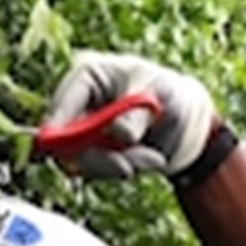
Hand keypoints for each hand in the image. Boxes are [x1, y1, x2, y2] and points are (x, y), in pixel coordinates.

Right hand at [44, 51, 218, 179]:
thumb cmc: (170, 93)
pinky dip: (125, 170)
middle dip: (99, 158)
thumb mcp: (159, 95)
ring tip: (154, 157)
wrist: (186, 120)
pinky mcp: (92, 153)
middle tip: (130, 168)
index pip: (63, 101)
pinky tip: (148, 159)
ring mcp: (83, 130)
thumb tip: (117, 134)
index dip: (59, 127)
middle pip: (64, 138)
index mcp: (87, 74)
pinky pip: (98, 171)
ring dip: (120, 165)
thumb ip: (137, 115)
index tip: (68, 149)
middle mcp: (78, 103)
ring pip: (82, 161)